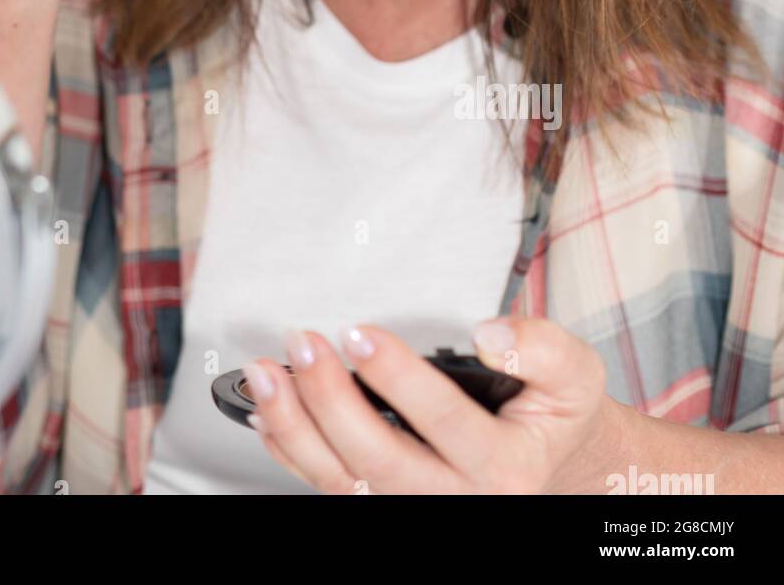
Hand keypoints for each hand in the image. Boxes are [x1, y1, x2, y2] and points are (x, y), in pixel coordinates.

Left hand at [243, 317, 615, 494]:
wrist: (551, 465)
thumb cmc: (551, 412)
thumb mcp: (573, 373)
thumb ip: (541, 347)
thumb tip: (488, 333)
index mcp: (506, 467)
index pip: (445, 423)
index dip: (397, 378)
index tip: (360, 332)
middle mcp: (459, 499)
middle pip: (380, 460)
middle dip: (331, 400)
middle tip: (304, 343)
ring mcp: (419, 508)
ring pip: (346, 481)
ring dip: (297, 426)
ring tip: (267, 373)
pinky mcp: (387, 502)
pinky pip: (331, 487)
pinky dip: (291, 451)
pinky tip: (266, 412)